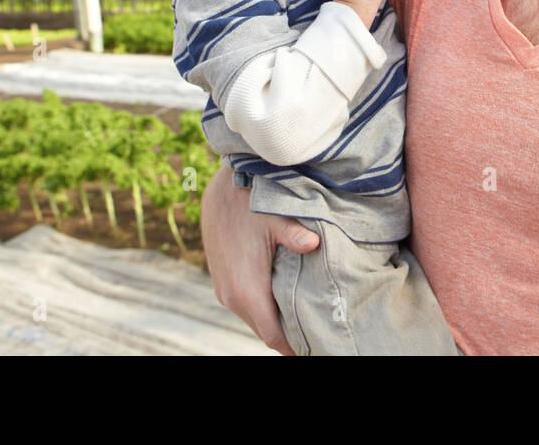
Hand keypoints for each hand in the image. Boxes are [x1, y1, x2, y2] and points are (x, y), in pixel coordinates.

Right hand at [200, 164, 320, 354]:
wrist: (220, 191)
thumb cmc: (251, 202)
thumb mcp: (276, 217)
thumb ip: (294, 234)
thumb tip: (313, 244)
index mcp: (246, 290)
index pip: (273, 336)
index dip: (295, 347)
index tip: (318, 347)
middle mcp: (231, 297)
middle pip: (264, 331)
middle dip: (290, 336)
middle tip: (318, 335)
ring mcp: (224, 290)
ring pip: (255, 318)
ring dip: (276, 322)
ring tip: (306, 320)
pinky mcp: (223, 281)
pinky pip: (246, 306)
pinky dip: (265, 309)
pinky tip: (285, 300)